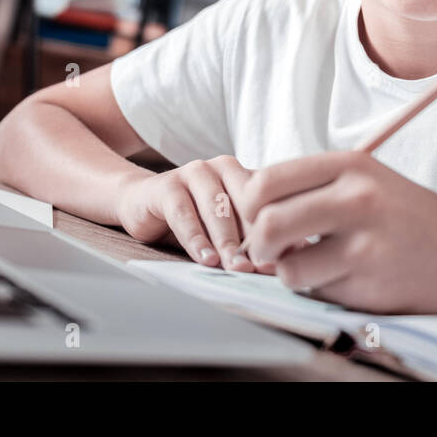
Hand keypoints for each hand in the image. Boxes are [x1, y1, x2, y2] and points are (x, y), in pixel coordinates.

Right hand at [115, 156, 274, 272]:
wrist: (140, 203)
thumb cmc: (192, 221)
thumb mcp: (227, 229)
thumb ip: (254, 238)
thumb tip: (296, 254)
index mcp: (244, 175)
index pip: (267, 202)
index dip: (276, 232)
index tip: (284, 262)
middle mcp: (222, 167)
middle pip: (245, 205)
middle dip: (255, 240)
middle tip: (264, 268)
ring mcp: (193, 173)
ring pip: (216, 208)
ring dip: (227, 241)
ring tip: (236, 268)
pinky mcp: (166, 185)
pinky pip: (183, 213)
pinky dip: (195, 238)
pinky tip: (206, 259)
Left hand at [235, 150, 436, 313]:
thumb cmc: (406, 217)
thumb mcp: (364, 181)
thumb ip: (311, 189)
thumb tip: (244, 207)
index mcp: (350, 164)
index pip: (268, 180)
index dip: (249, 205)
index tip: (256, 219)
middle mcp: (357, 197)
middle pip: (268, 220)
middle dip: (256, 243)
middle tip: (265, 252)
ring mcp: (366, 242)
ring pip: (287, 265)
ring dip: (288, 273)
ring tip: (309, 267)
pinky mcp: (371, 282)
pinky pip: (316, 292)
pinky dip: (318, 291)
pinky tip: (343, 280)